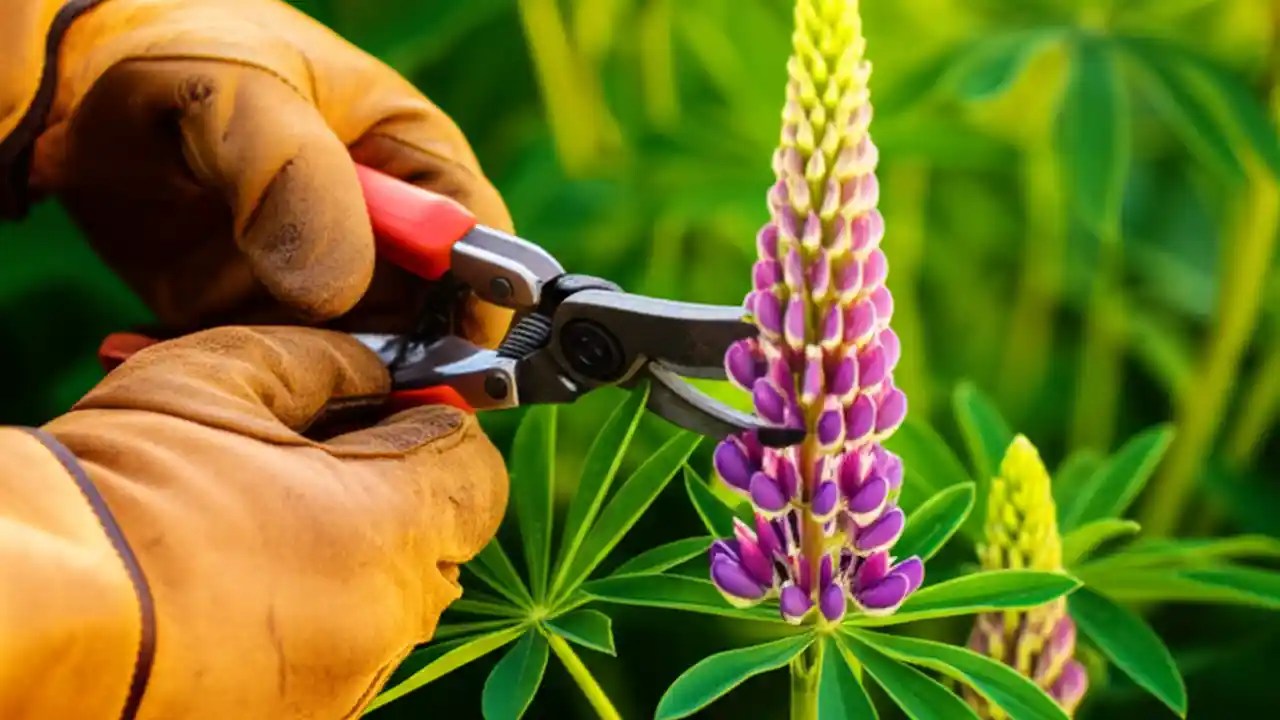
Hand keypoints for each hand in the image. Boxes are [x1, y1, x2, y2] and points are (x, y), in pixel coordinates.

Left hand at [28, 0, 512, 342]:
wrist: (74, 75)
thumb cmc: (186, 49)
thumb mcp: (244, 95)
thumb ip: (293, 180)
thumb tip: (339, 294)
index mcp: (415, 164)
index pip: (481, 246)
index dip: (480, 307)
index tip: (458, 365)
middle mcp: (379, 234)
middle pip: (426, 320)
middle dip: (396, 364)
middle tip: (343, 385)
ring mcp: (317, 280)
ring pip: (351, 359)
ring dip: (314, 381)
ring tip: (251, 361)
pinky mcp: (255, 314)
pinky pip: (273, 368)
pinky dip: (244, 381)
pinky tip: (195, 364)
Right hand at [41, 326, 507, 716]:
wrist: (17, 606)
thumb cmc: (110, 489)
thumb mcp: (219, 378)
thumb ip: (327, 365)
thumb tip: (373, 373)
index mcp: (386, 534)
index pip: (478, 474)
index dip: (437, 429)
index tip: (392, 412)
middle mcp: (383, 627)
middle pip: (440, 545)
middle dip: (397, 497)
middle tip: (314, 464)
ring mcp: (342, 689)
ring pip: (389, 606)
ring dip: (352, 563)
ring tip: (255, 532)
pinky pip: (340, 656)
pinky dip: (311, 621)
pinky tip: (236, 593)